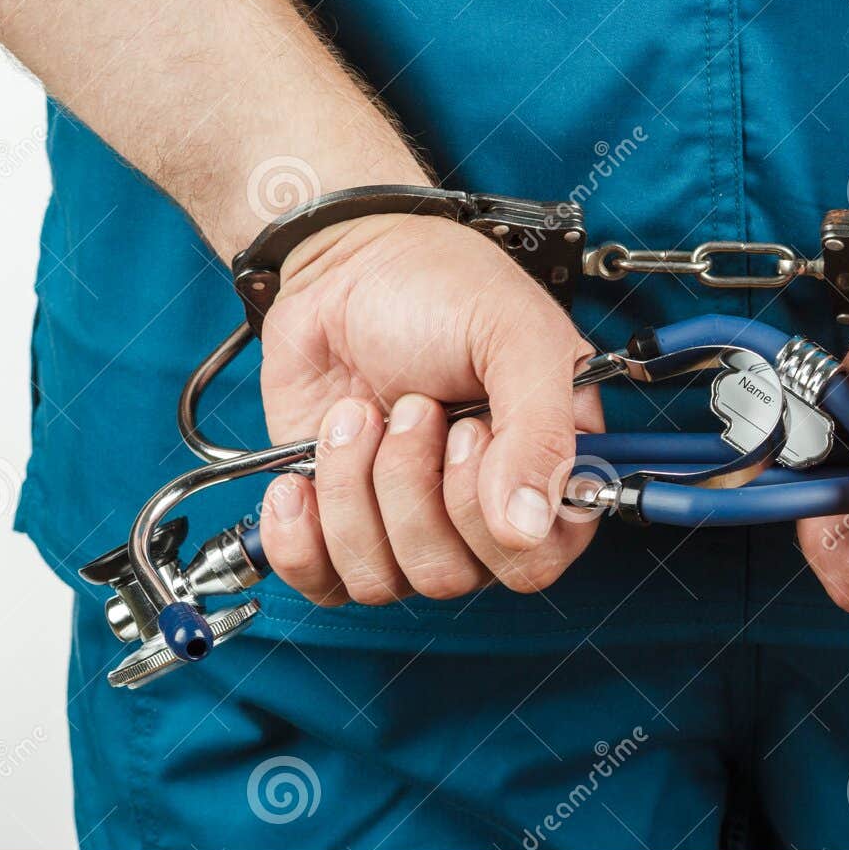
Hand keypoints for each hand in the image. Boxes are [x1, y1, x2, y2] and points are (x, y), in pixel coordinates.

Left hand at [253, 213, 599, 605]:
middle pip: (452, 574)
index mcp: (546, 470)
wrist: (344, 266)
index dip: (492, 516)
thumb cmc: (441, 289)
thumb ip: (540, 430)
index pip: (536, 560)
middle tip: (411, 407)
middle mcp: (482, 510)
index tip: (472, 432)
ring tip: (358, 415)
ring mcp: (408, 521)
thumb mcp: (513, 335)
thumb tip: (526, 528)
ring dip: (354, 489)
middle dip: (412, 486)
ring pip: (382, 578)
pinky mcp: (339, 524)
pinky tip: (302, 475)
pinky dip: (302, 534)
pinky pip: (323, 583)